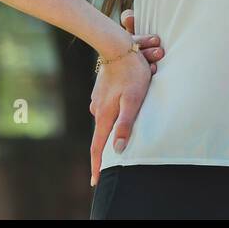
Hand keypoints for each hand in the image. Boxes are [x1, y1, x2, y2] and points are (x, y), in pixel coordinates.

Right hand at [88, 11, 159, 186]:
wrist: (117, 46)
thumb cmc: (131, 73)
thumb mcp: (133, 100)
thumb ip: (125, 125)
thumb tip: (118, 150)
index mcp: (104, 115)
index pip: (98, 146)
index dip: (97, 165)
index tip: (95, 181)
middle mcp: (98, 109)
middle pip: (102, 134)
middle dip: (107, 147)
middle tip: (109, 162)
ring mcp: (98, 99)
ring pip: (107, 118)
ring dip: (116, 123)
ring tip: (122, 131)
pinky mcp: (102, 90)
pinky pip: (109, 106)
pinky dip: (115, 110)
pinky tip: (122, 107)